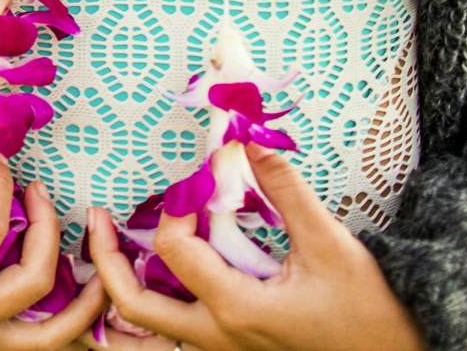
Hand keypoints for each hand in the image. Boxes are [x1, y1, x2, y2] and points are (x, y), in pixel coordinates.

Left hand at [85, 143, 424, 350]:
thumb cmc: (369, 311)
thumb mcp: (331, 245)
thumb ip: (285, 190)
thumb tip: (248, 136)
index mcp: (236, 309)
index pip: (175, 250)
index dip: (177, 207)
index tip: (196, 184)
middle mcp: (217, 337)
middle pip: (132, 306)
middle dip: (105, 261)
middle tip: (97, 220)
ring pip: (146, 329)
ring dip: (121, 288)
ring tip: (113, 247)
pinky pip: (171, 335)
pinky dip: (149, 305)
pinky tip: (154, 273)